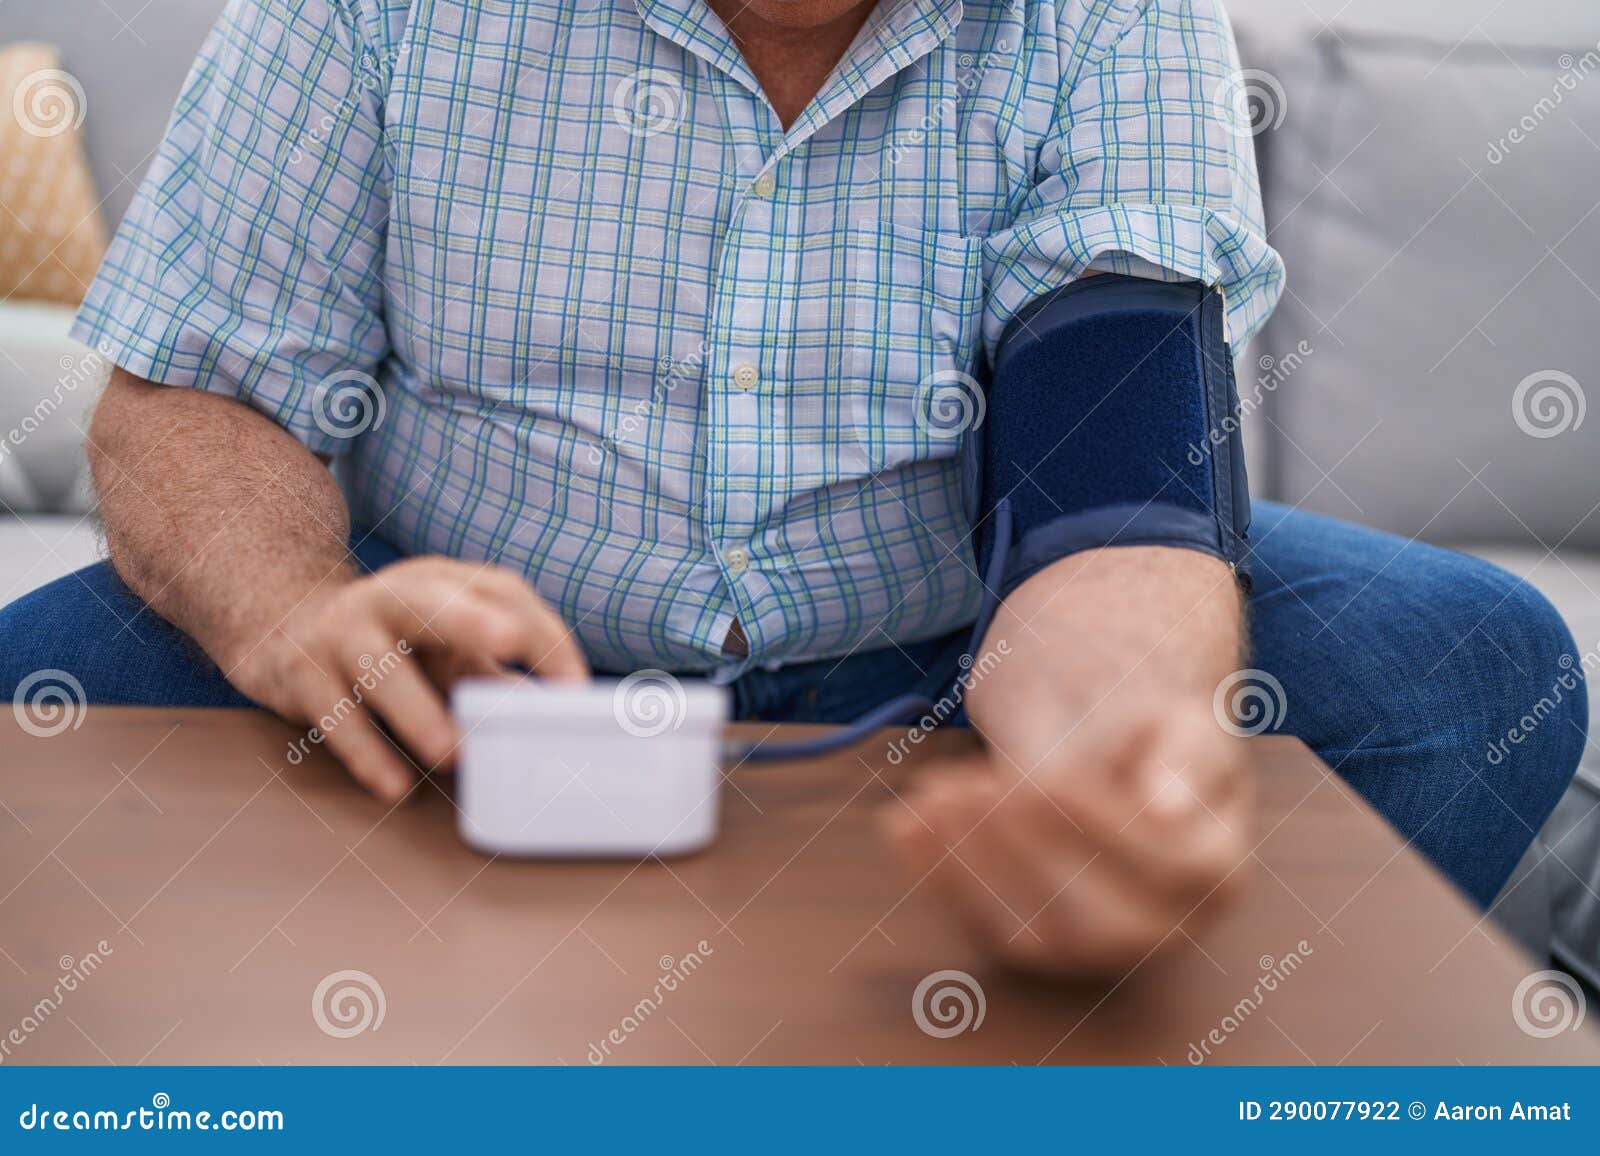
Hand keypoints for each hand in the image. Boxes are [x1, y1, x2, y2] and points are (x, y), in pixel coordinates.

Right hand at [229, 556, 588, 800]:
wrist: (284, 628)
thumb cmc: (395, 645)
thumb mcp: (445, 649)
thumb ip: (493, 673)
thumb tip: (553, 713)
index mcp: (440, 582)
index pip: (501, 593)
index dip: (541, 635)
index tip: (574, 687)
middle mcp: (390, 598)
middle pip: (430, 601)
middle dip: (469, 619)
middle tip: (507, 641)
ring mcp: (341, 633)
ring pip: (380, 667)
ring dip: (420, 712)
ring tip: (454, 754)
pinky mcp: (302, 674)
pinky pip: (335, 716)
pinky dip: (367, 753)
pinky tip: (395, 786)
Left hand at [880, 696, 1251, 979]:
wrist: (1113, 745)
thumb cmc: (1152, 732)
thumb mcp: (1179, 722)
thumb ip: (1178, 758)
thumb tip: (1166, 810)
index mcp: (1215, 875)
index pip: (1161, 867)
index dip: (1096, 826)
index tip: (1041, 778)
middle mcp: (1162, 929)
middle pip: (1094, 922)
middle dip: (1024, 855)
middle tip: (972, 787)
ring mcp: (1094, 947)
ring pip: (1030, 934)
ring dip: (971, 864)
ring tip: (932, 791)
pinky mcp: (1034, 941)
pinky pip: (981, 926)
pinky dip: (938, 875)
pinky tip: (903, 822)